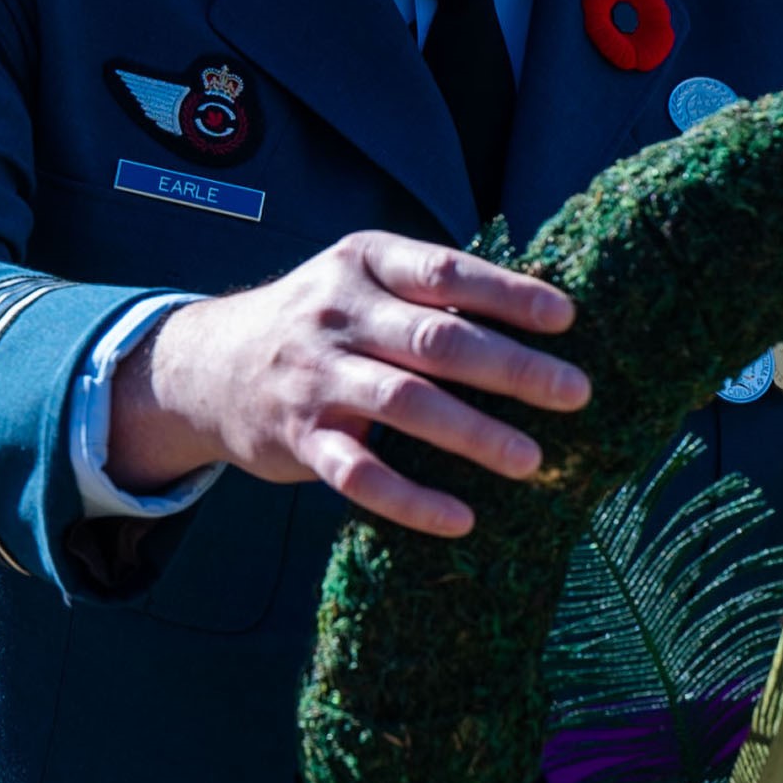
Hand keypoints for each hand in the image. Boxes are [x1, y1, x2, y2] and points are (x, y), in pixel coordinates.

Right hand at [109, 233, 587, 536]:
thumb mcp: (361, 281)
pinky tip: (461, 518)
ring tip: (532, 460)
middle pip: (435, 339)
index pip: (444, 271)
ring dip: (474, 434)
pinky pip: (359, 474)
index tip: (565, 318)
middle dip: (511, 368)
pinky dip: (412, 499)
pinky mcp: (298, 439)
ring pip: (405, 404)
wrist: (208, 367)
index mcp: (363, 263)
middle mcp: (336, 314)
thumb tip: (543, 309)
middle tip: (574, 394)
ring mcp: (314, 378)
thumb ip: (430, 291)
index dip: (507, 294)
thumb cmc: (320, 323)